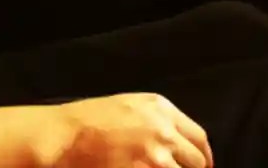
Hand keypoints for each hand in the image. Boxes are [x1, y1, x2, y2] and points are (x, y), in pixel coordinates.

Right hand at [44, 93, 212, 167]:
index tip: (201, 166)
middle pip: (196, 161)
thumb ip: (158, 120)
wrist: (64, 135)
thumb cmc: (90, 120)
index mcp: (161, 109)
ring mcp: (154, 157)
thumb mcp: (130, 105)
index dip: (203, 157)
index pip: (199, 138)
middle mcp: (163, 131)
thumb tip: (177, 141)